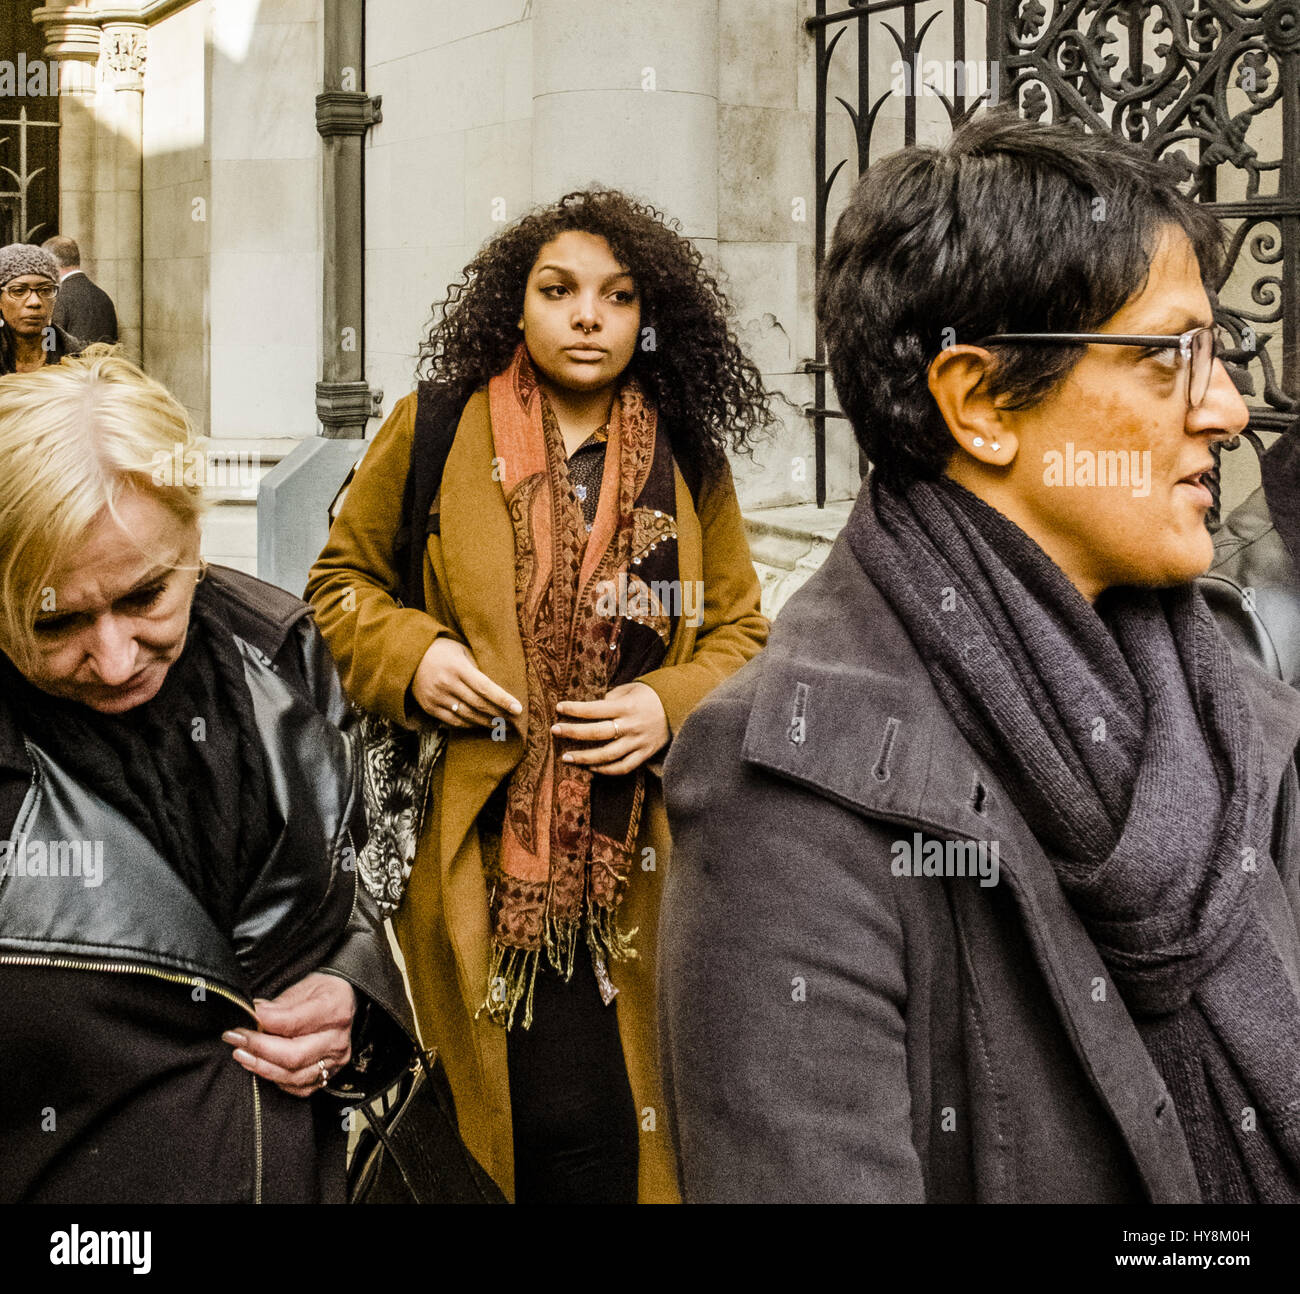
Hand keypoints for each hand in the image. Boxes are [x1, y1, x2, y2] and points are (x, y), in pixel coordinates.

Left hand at [222, 972, 356, 1097]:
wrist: (345, 1003)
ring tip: (242, 1055)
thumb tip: (255, 1014)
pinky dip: (277, 1080)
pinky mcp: (329, 1076)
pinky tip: (263, 1067)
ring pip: (294, 1076)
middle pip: (294, 1055)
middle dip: (259, 1050)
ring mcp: (335, 1061)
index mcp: (334, 1009)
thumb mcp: (303, 987)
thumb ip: (279, 1005)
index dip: (264, 1025)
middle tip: (236, 1039)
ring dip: (262, 1067)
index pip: (294, 1023)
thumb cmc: (322, 992)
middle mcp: (337, 1039)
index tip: (242, 1023)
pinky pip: (299, 1088)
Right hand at [411, 637, 521, 727]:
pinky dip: (469, 724)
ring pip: (467, 716)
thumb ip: (478, 667)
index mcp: (457, 667)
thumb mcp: (461, 651)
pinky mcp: (429, 707)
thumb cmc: (442, 650)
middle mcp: (446, 683)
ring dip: (486, 723)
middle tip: (514, 721)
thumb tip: (500, 687)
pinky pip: (454, 721)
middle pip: (478, 704)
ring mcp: (436, 697)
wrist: (407, 656)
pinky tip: (481, 724)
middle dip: (499, 714)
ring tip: (501, 725)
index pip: (485, 687)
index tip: (518, 709)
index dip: (503, 700)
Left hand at [551, 681, 668, 775]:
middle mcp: (630, 726)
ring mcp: (638, 742)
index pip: (594, 709)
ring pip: (607, 755)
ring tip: (566, 757)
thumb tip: (590, 707)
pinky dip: (605, 770)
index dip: (575, 709)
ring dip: (584, 758)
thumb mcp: (631, 689)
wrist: (680, 707)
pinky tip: (591, 768)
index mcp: (626, 706)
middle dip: (572, 732)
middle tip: (555, 731)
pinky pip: (622, 767)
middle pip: (596, 733)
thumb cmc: (650, 695)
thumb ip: (610, 697)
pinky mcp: (644, 754)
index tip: (558, 708)